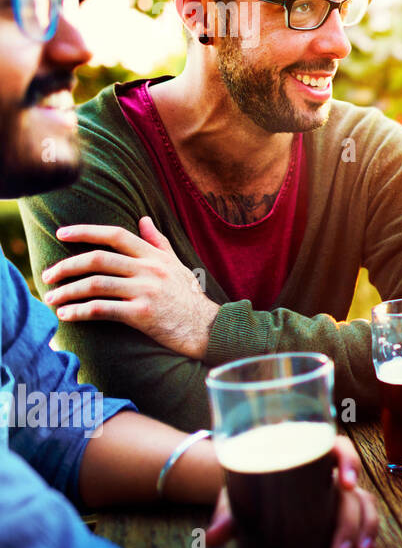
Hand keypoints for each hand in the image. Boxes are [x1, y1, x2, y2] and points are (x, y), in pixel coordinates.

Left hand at [42, 217, 219, 358]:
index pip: (116, 235)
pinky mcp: (142, 314)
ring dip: (67, 291)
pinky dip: (79, 312)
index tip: (61, 233)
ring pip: (95, 284)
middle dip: (66, 266)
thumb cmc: (189, 298)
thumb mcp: (177, 265)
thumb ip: (158, 243)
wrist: (208, 329)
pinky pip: (102, 309)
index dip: (86, 231)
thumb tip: (144, 218)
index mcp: (155, 256)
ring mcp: (146, 291)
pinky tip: (66, 315)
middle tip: (47, 275)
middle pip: (98, 259)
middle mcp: (150, 270)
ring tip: (51, 298)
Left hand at [206, 436, 377, 547]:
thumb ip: (227, 514)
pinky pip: (363, 515)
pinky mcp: (340, 508)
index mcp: (309, 453)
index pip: (338, 447)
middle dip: (350, 522)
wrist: (248, 488)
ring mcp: (337, 490)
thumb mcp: (238, 493)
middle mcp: (328, 471)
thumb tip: (214, 537)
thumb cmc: (248, 482)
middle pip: (351, 490)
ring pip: (363, 503)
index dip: (349, 462)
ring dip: (363, 529)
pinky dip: (367, 532)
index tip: (346, 484)